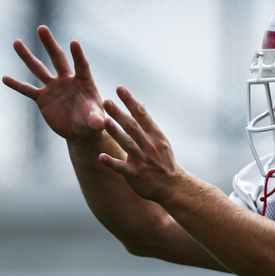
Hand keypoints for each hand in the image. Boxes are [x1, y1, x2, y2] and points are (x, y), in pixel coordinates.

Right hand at [2, 26, 106, 143]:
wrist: (79, 131)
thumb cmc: (92, 123)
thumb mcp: (95, 123)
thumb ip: (96, 121)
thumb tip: (100, 125)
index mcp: (84, 82)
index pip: (81, 65)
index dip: (78, 55)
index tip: (74, 43)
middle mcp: (67, 80)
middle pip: (58, 58)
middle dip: (50, 44)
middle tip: (42, 28)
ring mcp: (53, 87)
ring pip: (39, 69)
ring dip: (27, 56)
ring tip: (16, 42)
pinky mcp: (43, 98)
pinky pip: (27, 90)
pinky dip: (16, 85)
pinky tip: (5, 78)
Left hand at [99, 86, 185, 203]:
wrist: (173, 186)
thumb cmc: (163, 161)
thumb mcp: (160, 140)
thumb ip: (147, 123)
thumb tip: (140, 104)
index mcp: (154, 135)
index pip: (141, 114)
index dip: (130, 101)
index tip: (120, 88)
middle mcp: (149, 145)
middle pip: (132, 126)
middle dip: (119, 113)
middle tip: (106, 101)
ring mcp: (142, 160)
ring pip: (128, 144)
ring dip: (116, 133)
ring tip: (105, 122)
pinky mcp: (135, 175)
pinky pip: (122, 168)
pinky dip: (112, 162)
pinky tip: (101, 156)